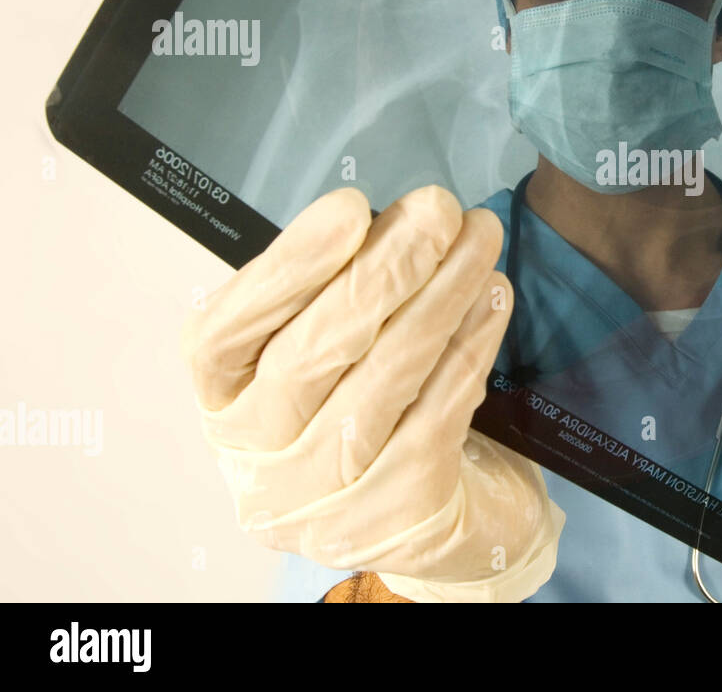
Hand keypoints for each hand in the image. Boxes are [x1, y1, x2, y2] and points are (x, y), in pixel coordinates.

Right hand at [182, 185, 563, 601]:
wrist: (452, 517)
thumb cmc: (383, 418)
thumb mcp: (335, 360)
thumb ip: (335, 300)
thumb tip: (393, 219)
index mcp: (224, 412)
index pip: (221, 337)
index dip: (284, 270)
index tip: (350, 208)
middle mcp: (259, 469)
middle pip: (307, 356)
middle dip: (382, 270)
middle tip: (438, 209)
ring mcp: (326, 506)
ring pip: (382, 380)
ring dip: (440, 297)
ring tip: (479, 242)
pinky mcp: (400, 519)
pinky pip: (438, 415)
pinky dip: (470, 346)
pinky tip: (494, 298)